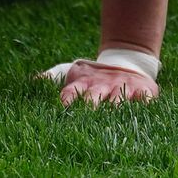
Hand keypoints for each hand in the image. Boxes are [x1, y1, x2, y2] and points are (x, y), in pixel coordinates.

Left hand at [39, 51, 159, 106]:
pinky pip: (144, 100)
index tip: (62, 108)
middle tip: (86, 117)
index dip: (66, 100)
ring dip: (114, 109)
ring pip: (118, 100)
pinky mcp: (144, 90)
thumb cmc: (96, 76)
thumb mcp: (76, 73)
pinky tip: (139, 114)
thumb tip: (33, 80)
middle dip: (89, 107)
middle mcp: (102, 85)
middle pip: (93, 97)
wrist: (128, 58)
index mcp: (84, 82)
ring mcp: (123, 87)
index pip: (71, 92)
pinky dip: (142, 107)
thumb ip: (53, 77)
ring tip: (111, 119)